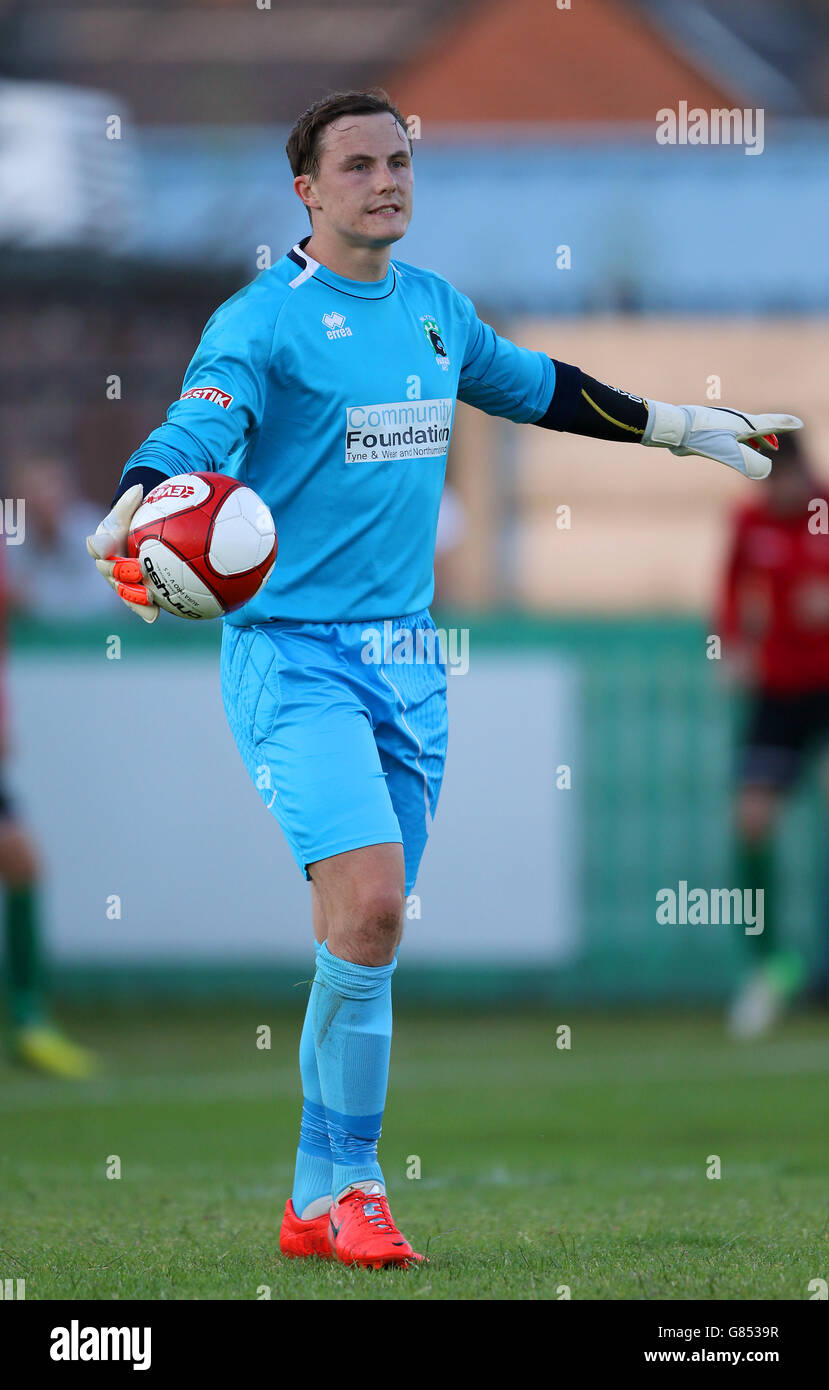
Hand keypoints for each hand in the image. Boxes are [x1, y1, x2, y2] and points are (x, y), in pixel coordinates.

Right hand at [86, 484, 159, 622]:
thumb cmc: (132, 521)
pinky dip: (144, 610)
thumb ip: (130, 502)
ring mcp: (118, 582)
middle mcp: (106, 565)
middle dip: (121, 574)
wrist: (137, 538)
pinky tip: (154, 616)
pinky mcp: (131, 594)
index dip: (100, 546)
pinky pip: (136, 603)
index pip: (97, 545)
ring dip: (133, 598)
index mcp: (103, 544)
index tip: (105, 547)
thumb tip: (139, 488)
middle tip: (138, 572)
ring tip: (148, 602)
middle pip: (110, 572)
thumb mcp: (130, 509)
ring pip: (122, 592)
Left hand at [643, 402, 802, 479]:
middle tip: (774, 446)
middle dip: (769, 435)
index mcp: (743, 424)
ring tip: (759, 448)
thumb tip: (767, 471)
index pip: (769, 424)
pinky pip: (731, 433)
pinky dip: (739, 440)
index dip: (784, 425)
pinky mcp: (709, 427)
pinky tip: (732, 446)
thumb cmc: (701, 438)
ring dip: (754, 439)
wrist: (675, 428)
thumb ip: (749, 462)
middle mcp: (735, 419)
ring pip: (744, 430)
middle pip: (758, 426)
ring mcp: (722, 421)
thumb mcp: (728, 453)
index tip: (798, 423)